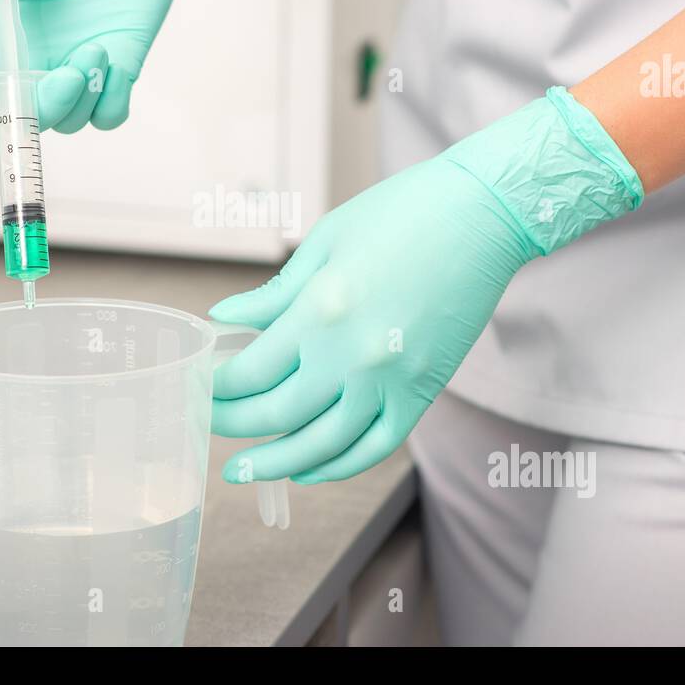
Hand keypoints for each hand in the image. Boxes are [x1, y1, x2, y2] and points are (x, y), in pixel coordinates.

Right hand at [0, 0, 249, 132]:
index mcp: (2, 19)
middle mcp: (35, 50)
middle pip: (25, 109)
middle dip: (44, 106)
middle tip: (70, 76)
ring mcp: (75, 63)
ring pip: (67, 120)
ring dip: (81, 100)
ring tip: (100, 49)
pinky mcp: (117, 66)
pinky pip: (108, 114)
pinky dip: (111, 105)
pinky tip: (120, 67)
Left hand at [209, 157, 536, 483]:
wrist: (485, 214)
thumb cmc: (404, 213)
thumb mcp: (326, 241)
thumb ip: (274, 293)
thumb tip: (224, 318)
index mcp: (320, 310)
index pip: (250, 371)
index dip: (216, 386)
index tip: (198, 386)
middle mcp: (353, 356)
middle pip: (275, 415)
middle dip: (230, 424)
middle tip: (204, 423)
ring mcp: (391, 381)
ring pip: (322, 446)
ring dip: (275, 464)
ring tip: (241, 471)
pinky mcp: (423, 392)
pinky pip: (373, 447)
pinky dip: (336, 466)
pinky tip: (305, 469)